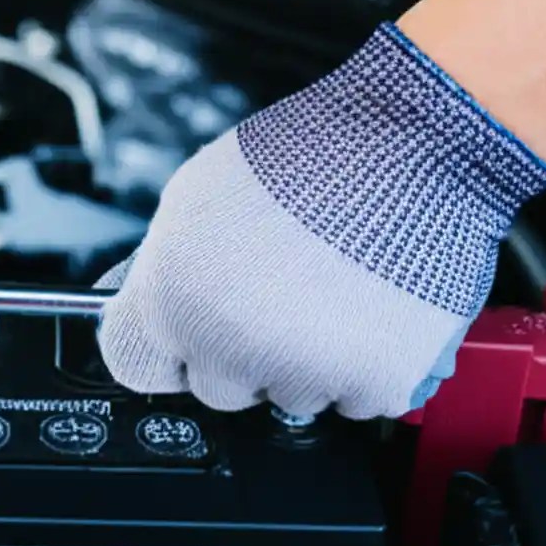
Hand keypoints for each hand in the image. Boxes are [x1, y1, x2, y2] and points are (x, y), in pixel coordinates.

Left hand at [95, 23, 545, 419]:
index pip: (137, 365)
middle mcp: (230, 349)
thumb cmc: (305, 158)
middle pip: (216, 388)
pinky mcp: (372, 386)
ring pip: (289, 397)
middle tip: (278, 296)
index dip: (166, 346)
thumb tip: (135, 300)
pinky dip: (365, 368)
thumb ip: (161, 264)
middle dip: (239, 354)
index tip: (186, 334)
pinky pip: (354, 400)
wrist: (410, 145)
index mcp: (172, 301)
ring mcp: (303, 374)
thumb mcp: (195, 195)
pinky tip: (370, 309)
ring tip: (333, 289)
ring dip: (306, 361)